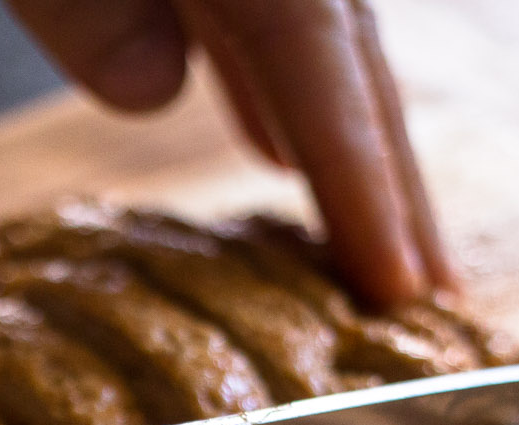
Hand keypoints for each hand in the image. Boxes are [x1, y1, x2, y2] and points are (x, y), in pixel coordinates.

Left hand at [5, 0, 454, 306]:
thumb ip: (86, 11)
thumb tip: (153, 89)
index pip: (325, 75)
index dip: (364, 186)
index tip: (399, 287)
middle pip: (357, 74)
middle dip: (397, 192)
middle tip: (432, 300)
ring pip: (328, 56)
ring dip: (353, 154)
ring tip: (380, 247)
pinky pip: (276, 29)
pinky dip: (285, 95)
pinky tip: (274, 149)